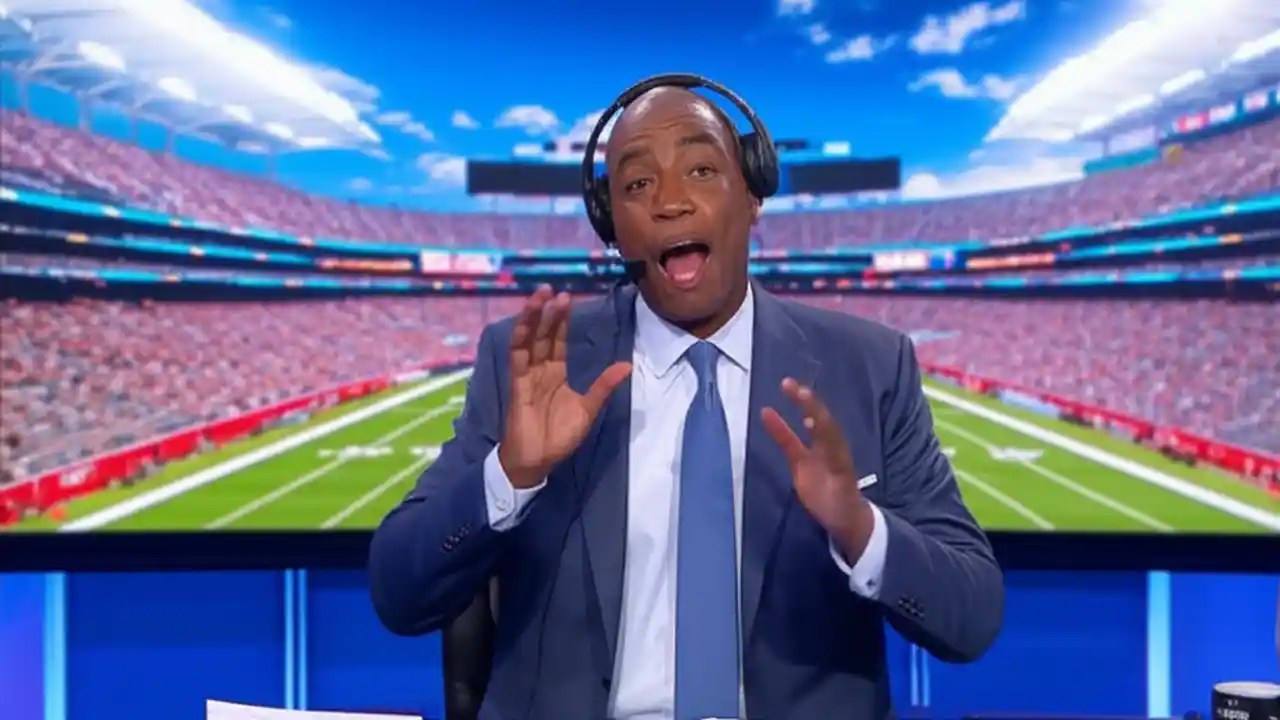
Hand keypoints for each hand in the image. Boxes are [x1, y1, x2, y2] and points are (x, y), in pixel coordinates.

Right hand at [498, 285, 631, 487]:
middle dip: (549, 312)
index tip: (568, 299)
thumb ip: (603, 386)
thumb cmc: (559, 437)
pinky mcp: (517, 384)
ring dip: (533, 317)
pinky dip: (521, 338)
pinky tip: (525, 322)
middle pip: (544, 335)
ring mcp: (527, 375)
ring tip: (541, 295)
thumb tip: (627, 365)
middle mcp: (540, 369)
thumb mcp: (588, 409)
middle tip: (555, 289)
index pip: (558, 341)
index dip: (562, 321)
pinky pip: (517, 357)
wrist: (537, 461)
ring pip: (529, 340)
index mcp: (556, 373)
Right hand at [762, 378, 874, 561]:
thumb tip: (832, 468)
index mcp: (838, 454)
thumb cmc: (844, 504)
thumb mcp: (841, 492)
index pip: (828, 429)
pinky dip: (779, 429)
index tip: (805, 397)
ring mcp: (814, 453)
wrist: (842, 518)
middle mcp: (828, 448)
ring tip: (786, 386)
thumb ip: (835, 477)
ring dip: (798, 406)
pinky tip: (768, 414)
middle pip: (819, 420)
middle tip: (790, 385)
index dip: (817, 414)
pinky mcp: (801, 462)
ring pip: (806, 425)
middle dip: (807, 402)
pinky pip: (789, 442)